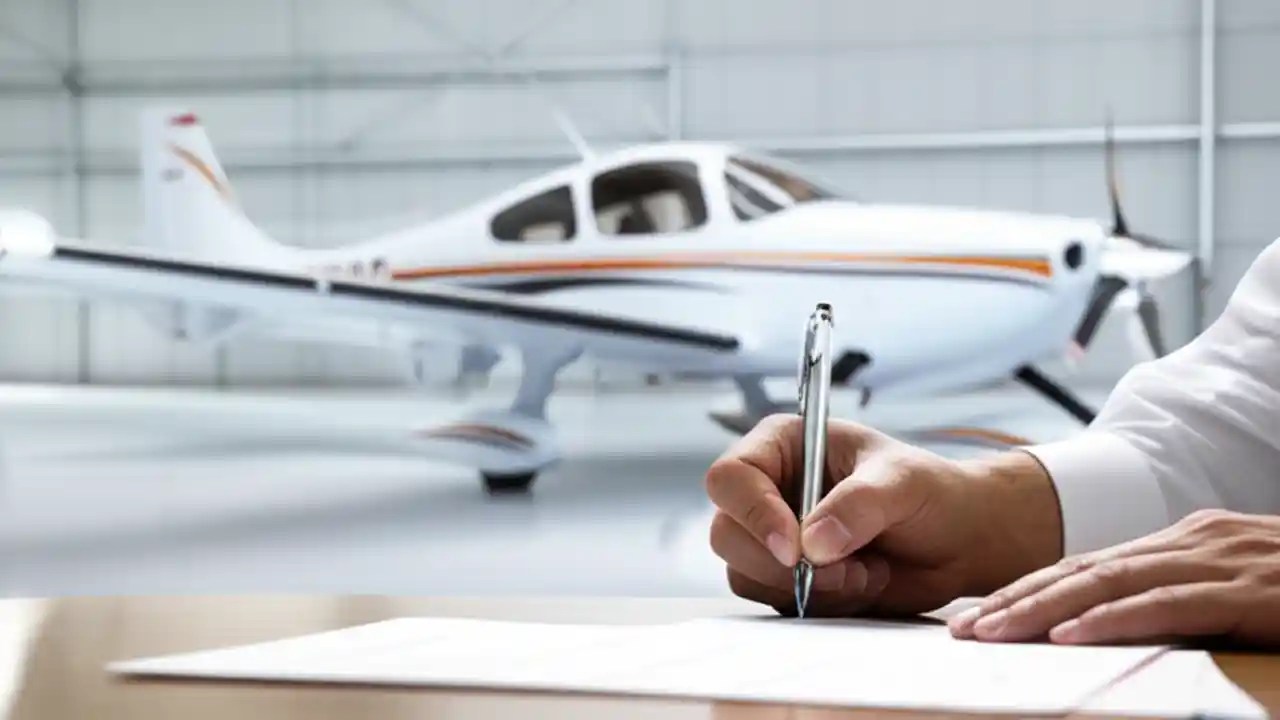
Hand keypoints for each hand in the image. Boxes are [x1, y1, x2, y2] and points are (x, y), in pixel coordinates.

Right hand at [704, 415, 1062, 616]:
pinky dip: (819, 603)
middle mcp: (769, 490)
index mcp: (785, 446)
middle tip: (842, 569)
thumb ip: (858, 505)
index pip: (731, 476)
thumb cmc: (933, 493)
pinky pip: (775, 600)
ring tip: (865, 572)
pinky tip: (862, 584)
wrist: (960, 541)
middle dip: (781, 563)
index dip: (752, 512)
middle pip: (727, 532)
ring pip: (746, 573)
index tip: (794, 546)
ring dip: (806, 586)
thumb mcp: (903, 483)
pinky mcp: (788, 578)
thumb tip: (812, 542)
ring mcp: (775, 537)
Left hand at [949, 509, 1279, 645]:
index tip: (978, 614)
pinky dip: (1113, 619)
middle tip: (963, 627)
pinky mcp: (1246, 589)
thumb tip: (1110, 624)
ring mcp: (1218, 559)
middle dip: (1017, 599)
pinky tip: (1072, 634)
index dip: (1027, 589)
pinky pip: (1167, 604)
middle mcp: (1189, 540)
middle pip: (1083, 570)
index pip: (1086, 565)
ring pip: (1109, 582)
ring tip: (994, 632)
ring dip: (1044, 609)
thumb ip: (1179, 597)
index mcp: (1180, 540)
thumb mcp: (1231, 589)